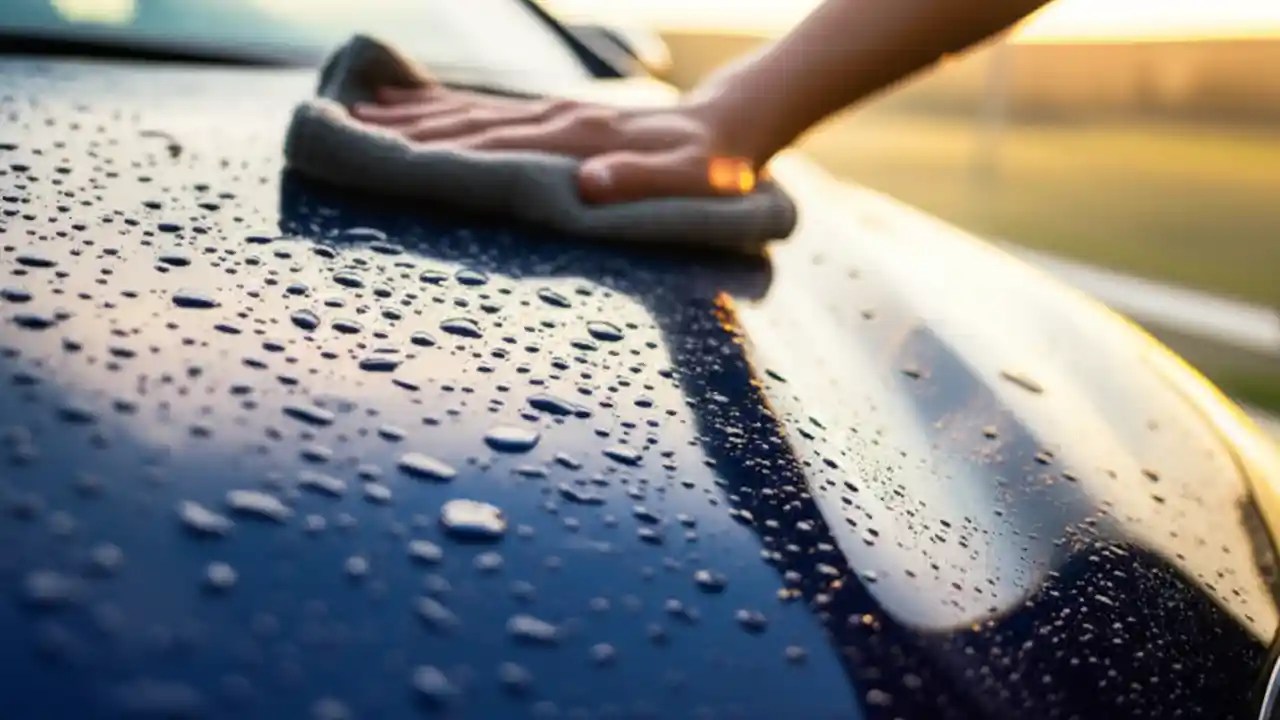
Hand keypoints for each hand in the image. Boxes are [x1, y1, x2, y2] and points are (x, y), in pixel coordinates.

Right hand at [352, 86, 757, 204]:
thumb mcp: (688, 181)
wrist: (735, 124)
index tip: (375, 143)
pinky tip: (423, 108)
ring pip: (474, 113)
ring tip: (362, 112)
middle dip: (405, 128)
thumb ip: (639, 180)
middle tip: (341, 126)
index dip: (432, 145)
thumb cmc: (711, 169)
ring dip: (418, 115)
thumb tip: (587, 182)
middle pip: (468, 124)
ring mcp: (557, 115)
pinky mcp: (561, 116)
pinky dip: (454, 110)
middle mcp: (558, 121)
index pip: (492, 143)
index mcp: (578, 139)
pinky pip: (495, 111)